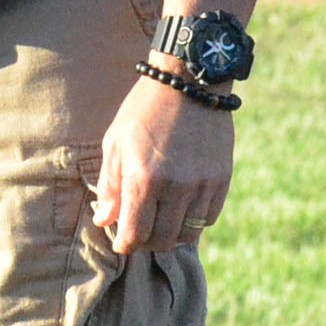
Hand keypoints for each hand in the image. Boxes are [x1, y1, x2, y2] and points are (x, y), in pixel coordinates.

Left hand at [93, 73, 230, 254]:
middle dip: (147, 241)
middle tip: (140, 230)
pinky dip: (193, 220)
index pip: (134, 235)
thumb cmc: (143, 111)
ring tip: (160, 220)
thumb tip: (103, 220)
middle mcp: (175, 187)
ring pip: (187, 233)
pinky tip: (181, 206)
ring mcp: (202, 185)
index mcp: (143, 178)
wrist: (188, 82)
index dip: (125, 244)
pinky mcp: (221, 179)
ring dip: (171, 233)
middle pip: (162, 240)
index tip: (122, 240)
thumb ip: (110, 186)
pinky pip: (208, 218)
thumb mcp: (116, 142)